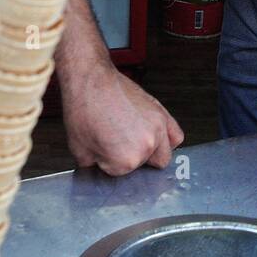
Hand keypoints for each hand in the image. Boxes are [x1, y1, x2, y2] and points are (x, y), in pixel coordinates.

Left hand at [62, 63, 183, 175]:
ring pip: (163, 156)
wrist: (90, 81)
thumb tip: (100, 172)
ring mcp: (158, 128)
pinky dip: (167, 140)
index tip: (104, 155)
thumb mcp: (80, 150)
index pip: (123, 176)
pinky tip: (152, 136)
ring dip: (151, 153)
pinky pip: (176, 136)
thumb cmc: (83, 110)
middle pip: (146, 168)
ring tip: (133, 141)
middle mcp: (146, 146)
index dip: (111, 166)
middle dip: (132, 161)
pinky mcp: (162, 113)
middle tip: (117, 149)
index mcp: (126, 160)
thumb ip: (94, 168)